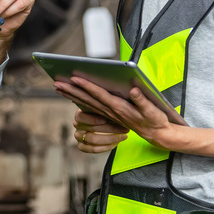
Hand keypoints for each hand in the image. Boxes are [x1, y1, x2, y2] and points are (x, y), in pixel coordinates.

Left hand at [55, 75, 176, 150]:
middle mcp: (111, 111)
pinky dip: (79, 100)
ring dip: (72, 95)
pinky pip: (91, 107)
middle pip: (87, 99)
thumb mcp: (152, 111)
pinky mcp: (109, 114)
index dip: (87, 86)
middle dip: (71, 90)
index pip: (99, 95)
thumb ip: (142, 101)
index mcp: (119, 108)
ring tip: (58, 87)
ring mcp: (109, 113)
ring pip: (86, 103)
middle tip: (56, 83)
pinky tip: (71, 96)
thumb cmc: (155, 121)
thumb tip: (133, 90)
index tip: (74, 78)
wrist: (157, 135)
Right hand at [72, 109, 127, 153]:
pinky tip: (116, 143)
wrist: (105, 127)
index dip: (92, 119)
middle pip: (91, 129)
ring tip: (123, 136)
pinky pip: (93, 149)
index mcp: (80, 114)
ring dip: (110, 138)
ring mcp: (79, 137)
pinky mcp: (82, 147)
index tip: (104, 120)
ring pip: (92, 140)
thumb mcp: (105, 109)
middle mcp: (77, 126)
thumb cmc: (106, 115)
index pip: (80, 117)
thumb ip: (107, 107)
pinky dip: (106, 147)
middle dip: (110, 128)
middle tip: (125, 128)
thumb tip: (118, 98)